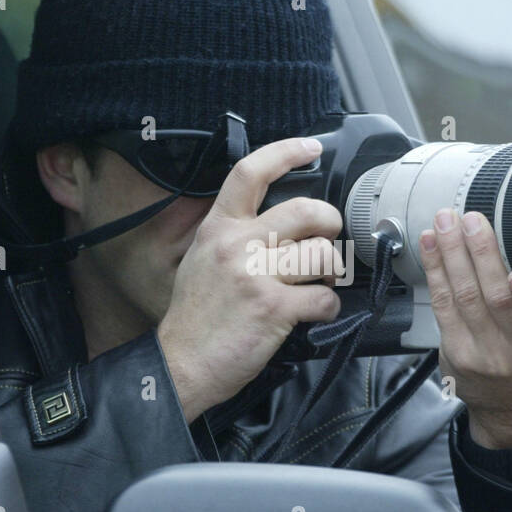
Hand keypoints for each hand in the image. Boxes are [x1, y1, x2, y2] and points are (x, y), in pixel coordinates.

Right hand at [157, 138, 344, 421]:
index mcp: (219, 227)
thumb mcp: (202, 260)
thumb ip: (234, 235)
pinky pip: (324, 298)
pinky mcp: (274, 308)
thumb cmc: (196, 318)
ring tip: (318, 284)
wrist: (181, 363)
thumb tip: (275, 222)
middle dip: (330, 223)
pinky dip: (327, 307)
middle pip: (306, 209)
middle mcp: (237, 244)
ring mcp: (256, 275)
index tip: (312, 148)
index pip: (250, 172)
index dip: (286, 152)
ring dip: (330, 272)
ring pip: (322, 254)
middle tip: (327, 239)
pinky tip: (313, 313)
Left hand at [419, 208, 511, 451]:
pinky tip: (430, 244)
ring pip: (463, 297)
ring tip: (446, 222)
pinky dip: (435, 270)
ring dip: (451, 254)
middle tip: (472, 220)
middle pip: (495, 300)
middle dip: (482, 255)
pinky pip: (442, 305)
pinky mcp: (455, 352)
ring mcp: (483, 355)